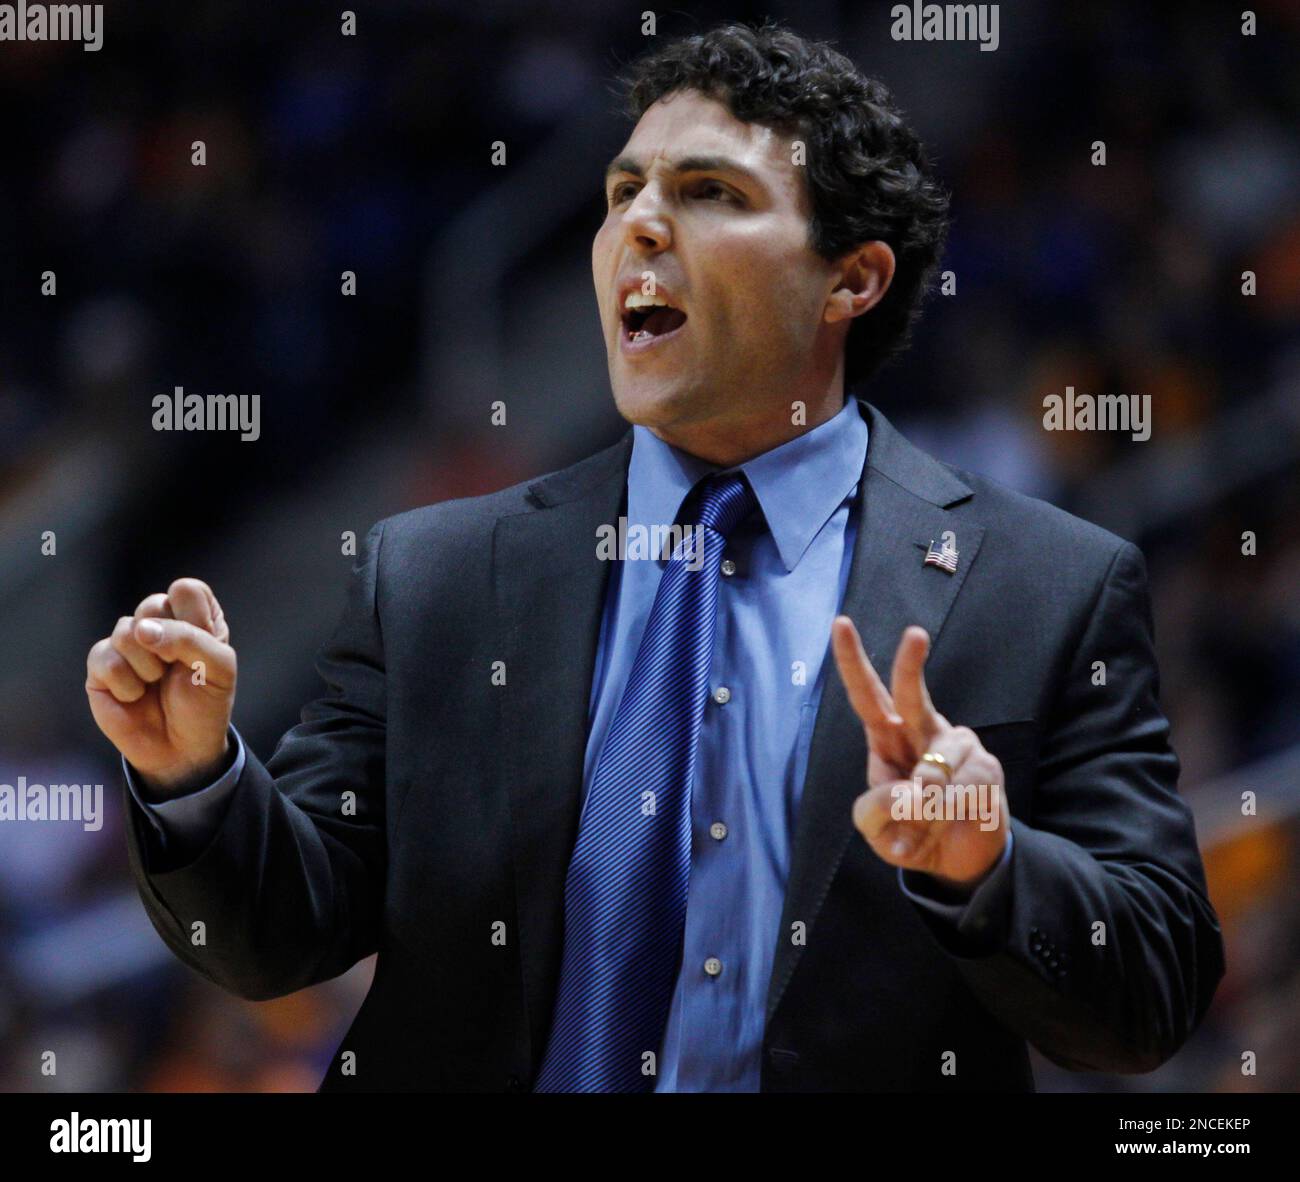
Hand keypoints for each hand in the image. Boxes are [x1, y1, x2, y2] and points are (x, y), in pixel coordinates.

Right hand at [85, 578, 235, 796]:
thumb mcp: (219, 668)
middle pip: (152, 604)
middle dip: (169, 643)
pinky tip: (135, 695)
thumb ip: (190, 639)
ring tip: (156, 684)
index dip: (192, 619)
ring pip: (127, 631)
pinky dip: (126, 684)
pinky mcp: (101, 665)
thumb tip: (141, 629)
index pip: (186, 590)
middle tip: (176, 669)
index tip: (200, 647)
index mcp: (194, 618)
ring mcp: (128, 643)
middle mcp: (159, 624)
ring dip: (148, 667)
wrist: (181, 749)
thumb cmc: (204, 704)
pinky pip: (105, 657)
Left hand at [830, 617, 1007, 892]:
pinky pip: (964, 788)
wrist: (957, 858)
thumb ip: (876, 810)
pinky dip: (951, 812)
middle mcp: (922, 731)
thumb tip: (910, 791)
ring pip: (936, 765)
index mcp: (886, 739)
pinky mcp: (985, 766)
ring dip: (926, 806)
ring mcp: (956, 746)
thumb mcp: (876, 829)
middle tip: (915, 633)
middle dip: (910, 663)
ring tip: (928, 822)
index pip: (866, 695)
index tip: (840, 623)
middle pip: (912, 693)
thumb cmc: (909, 832)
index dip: (851, 660)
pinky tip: (953, 818)